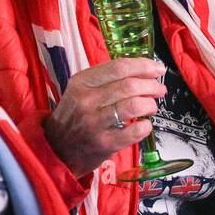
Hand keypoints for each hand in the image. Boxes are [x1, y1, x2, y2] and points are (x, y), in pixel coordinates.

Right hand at [42, 57, 166, 176]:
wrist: (56, 148)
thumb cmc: (73, 116)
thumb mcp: (80, 90)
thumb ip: (105, 78)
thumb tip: (141, 71)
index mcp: (82, 82)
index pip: (119, 67)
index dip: (143, 66)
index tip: (157, 68)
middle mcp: (87, 100)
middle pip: (129, 85)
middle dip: (151, 85)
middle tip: (159, 89)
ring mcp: (95, 123)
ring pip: (133, 105)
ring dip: (150, 104)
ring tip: (151, 106)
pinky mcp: (104, 143)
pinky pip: (134, 131)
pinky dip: (145, 126)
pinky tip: (144, 125)